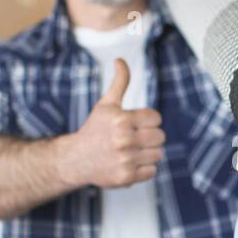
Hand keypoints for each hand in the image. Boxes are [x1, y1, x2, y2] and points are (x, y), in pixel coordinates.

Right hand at [72, 58, 165, 188]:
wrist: (76, 159)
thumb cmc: (95, 129)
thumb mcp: (106, 104)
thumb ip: (119, 82)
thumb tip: (120, 60)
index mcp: (121, 119)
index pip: (156, 118)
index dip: (149, 120)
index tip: (137, 123)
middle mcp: (124, 139)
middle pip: (160, 137)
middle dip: (150, 136)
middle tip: (136, 138)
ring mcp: (125, 159)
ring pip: (158, 154)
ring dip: (148, 153)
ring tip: (133, 151)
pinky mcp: (126, 177)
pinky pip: (152, 171)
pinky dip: (144, 169)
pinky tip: (130, 163)